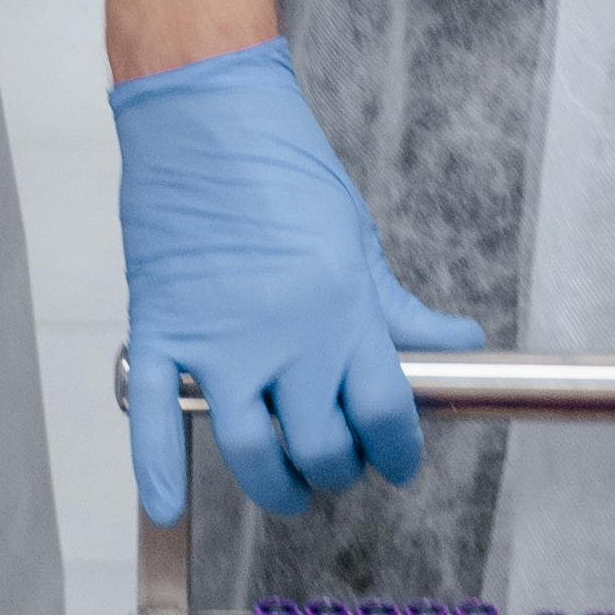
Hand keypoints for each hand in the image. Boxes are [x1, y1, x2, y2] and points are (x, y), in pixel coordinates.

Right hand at [111, 37, 482, 528]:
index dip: (397, 452)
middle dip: (336, 470)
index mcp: (344, 310)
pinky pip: (155, 412)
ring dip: (274, 484)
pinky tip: (168, 503)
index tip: (396, 461)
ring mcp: (221, 338)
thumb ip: (400, 309)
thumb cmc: (285, 165)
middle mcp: (288, 335)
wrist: (205, 111)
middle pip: (321, 446)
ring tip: (286, 485)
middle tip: (336, 464)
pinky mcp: (162, 327)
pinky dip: (156, 467)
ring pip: (251, 449)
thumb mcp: (357, 237)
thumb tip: (459, 345)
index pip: (386, 414)